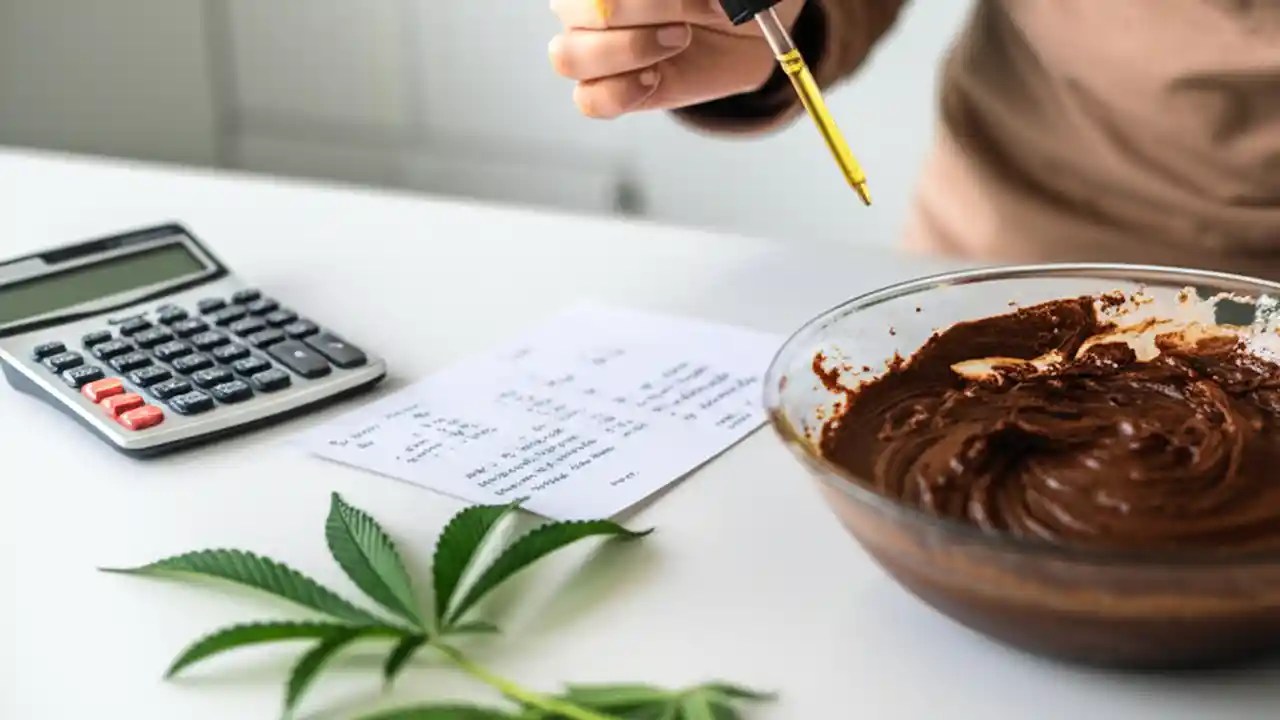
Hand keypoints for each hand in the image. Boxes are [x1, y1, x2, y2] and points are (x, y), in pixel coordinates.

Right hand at [549, 0, 805, 118]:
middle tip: (687, 19)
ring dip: (628, 50)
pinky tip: (655, 78)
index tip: (699, 0)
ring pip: (568, 57)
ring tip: (678, 41)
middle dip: (644, 10)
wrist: (749, 30)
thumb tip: (698, 1)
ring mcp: (591, 47)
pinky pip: (589, 100)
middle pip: (573, 10)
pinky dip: (622, 92)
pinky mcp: (609, 88)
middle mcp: (585, 4)